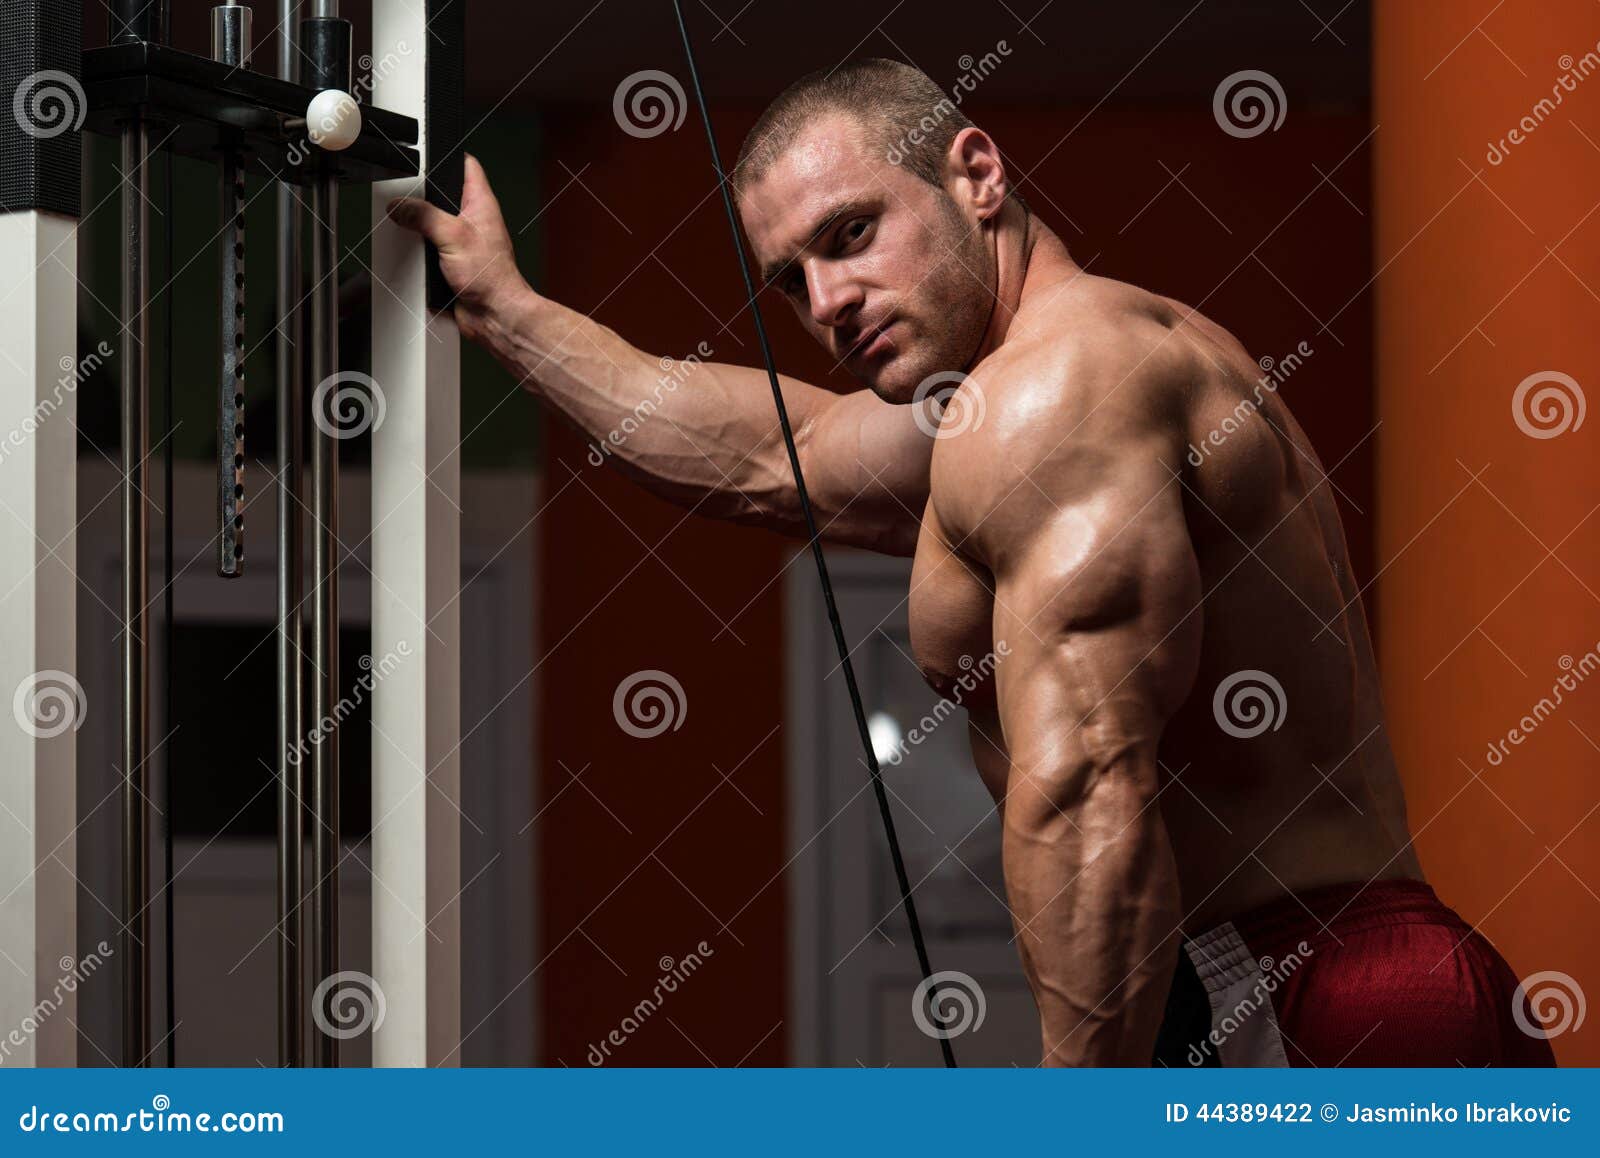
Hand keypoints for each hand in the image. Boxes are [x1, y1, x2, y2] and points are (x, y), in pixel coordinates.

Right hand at [387, 154, 530, 338]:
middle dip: (423, 194)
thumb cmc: (490, 276)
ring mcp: (462, 241)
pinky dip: (420, 250)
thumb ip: (423, 216)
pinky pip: (430, 247)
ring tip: (407, 225)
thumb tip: (400, 206)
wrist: (494, 315)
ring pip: (433, 222)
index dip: (449, 155)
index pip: (467, 166)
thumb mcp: (452, 235)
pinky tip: (415, 253)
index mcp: (481, 203)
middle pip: (442, 194)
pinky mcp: (452, 262)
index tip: (429, 152)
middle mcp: (473, 220)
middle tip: (406, 194)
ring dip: (420, 227)